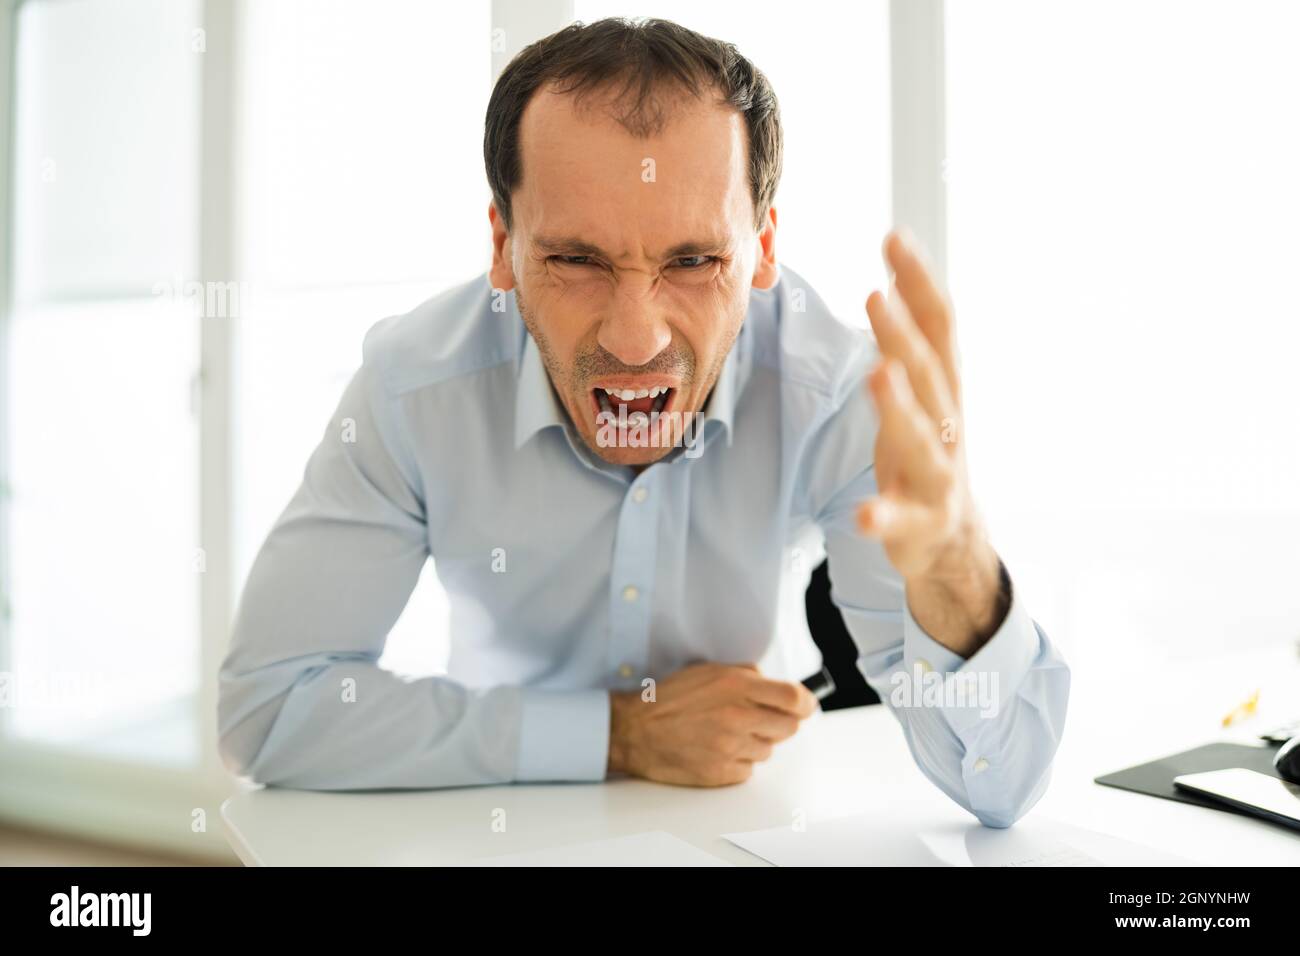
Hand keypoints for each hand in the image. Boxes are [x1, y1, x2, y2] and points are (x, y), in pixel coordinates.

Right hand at [608, 662, 817, 785]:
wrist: (635, 730)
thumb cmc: (669, 699)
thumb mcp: (708, 671)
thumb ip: (745, 675)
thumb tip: (772, 685)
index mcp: (737, 687)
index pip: (794, 698)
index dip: (806, 704)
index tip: (805, 706)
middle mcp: (738, 716)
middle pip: (789, 728)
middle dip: (779, 723)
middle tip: (759, 720)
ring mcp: (731, 747)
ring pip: (769, 750)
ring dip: (755, 743)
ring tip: (727, 734)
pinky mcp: (722, 772)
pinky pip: (749, 770)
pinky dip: (739, 762)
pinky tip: (717, 750)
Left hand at [857, 231, 1006, 655]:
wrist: (952, 540)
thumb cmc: (927, 453)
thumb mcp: (922, 394)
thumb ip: (907, 344)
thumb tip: (891, 280)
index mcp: (945, 389)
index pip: (939, 326)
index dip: (920, 282)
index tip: (894, 238)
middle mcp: (949, 425)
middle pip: (929, 374)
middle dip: (905, 335)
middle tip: (876, 295)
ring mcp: (937, 475)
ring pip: (922, 439)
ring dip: (901, 407)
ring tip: (878, 373)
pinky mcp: (917, 520)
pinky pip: (898, 518)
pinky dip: (883, 514)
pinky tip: (864, 513)